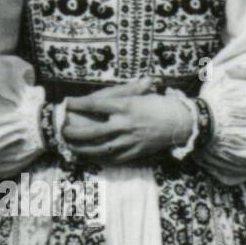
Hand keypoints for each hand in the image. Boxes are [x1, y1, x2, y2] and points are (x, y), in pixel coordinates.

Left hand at [62, 89, 193, 164]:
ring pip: (101, 148)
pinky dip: (100, 158)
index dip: (79, 104)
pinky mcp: (137, 152)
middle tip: (62, 130)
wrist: (183, 123)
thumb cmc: (161, 104)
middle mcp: (126, 124)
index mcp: (127, 106)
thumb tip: (106, 87)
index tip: (66, 102)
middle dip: (74, 132)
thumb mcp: (143, 92)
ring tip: (70, 147)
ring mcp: (131, 140)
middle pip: (93, 130)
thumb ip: (125, 89)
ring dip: (83, 148)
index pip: (96, 104)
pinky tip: (90, 157)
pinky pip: (115, 158)